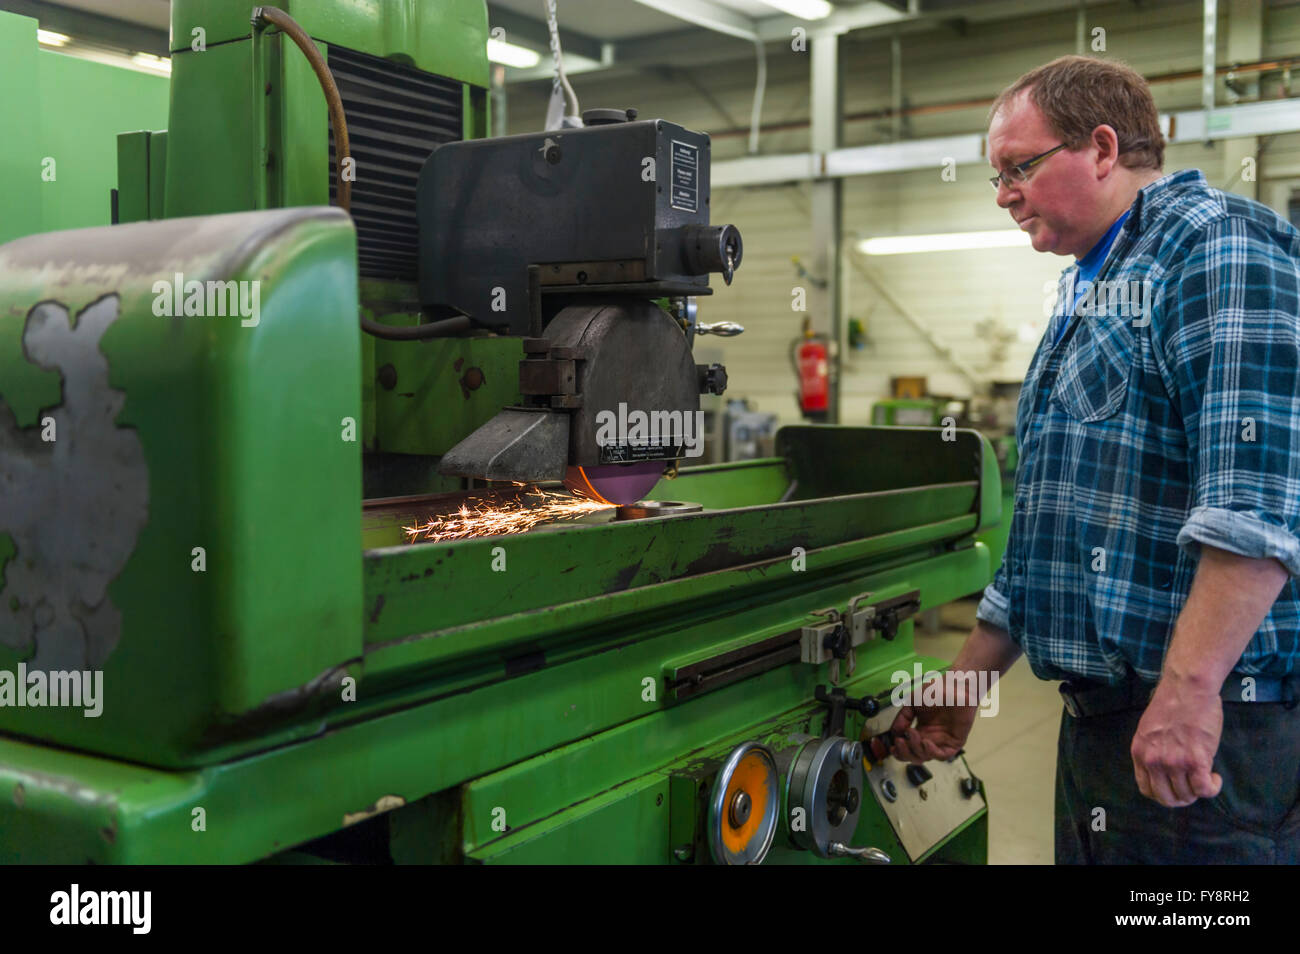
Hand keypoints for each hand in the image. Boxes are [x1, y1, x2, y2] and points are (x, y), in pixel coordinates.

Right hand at [887, 679, 978, 763]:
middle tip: (900, 742)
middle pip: (915, 757)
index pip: (908, 748)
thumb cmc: (935, 691)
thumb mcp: (912, 702)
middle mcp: (930, 738)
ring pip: (926, 757)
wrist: (954, 685)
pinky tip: (925, 742)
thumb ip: (902, 717)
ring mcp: (942, 741)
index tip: (892, 746)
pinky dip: (932, 752)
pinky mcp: (955, 742)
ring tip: (913, 734)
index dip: (899, 751)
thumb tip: (894, 733)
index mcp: (920, 731)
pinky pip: (943, 755)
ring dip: (916, 749)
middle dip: (905, 753)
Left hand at [1130, 675, 1222, 806]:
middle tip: (1193, 788)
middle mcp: (1153, 761)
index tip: (1175, 788)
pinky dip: (1212, 788)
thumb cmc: (1172, 704)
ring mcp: (1174, 762)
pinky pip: (1204, 789)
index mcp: (1139, 752)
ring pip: (1187, 795)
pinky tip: (1215, 778)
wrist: (1187, 687)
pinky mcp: (1196, 760)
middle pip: (1166, 798)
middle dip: (1182, 798)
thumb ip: (1154, 751)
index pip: (1146, 789)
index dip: (1163, 794)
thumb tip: (1166, 772)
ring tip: (1206, 777)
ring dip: (1199, 791)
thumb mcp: (1149, 730)